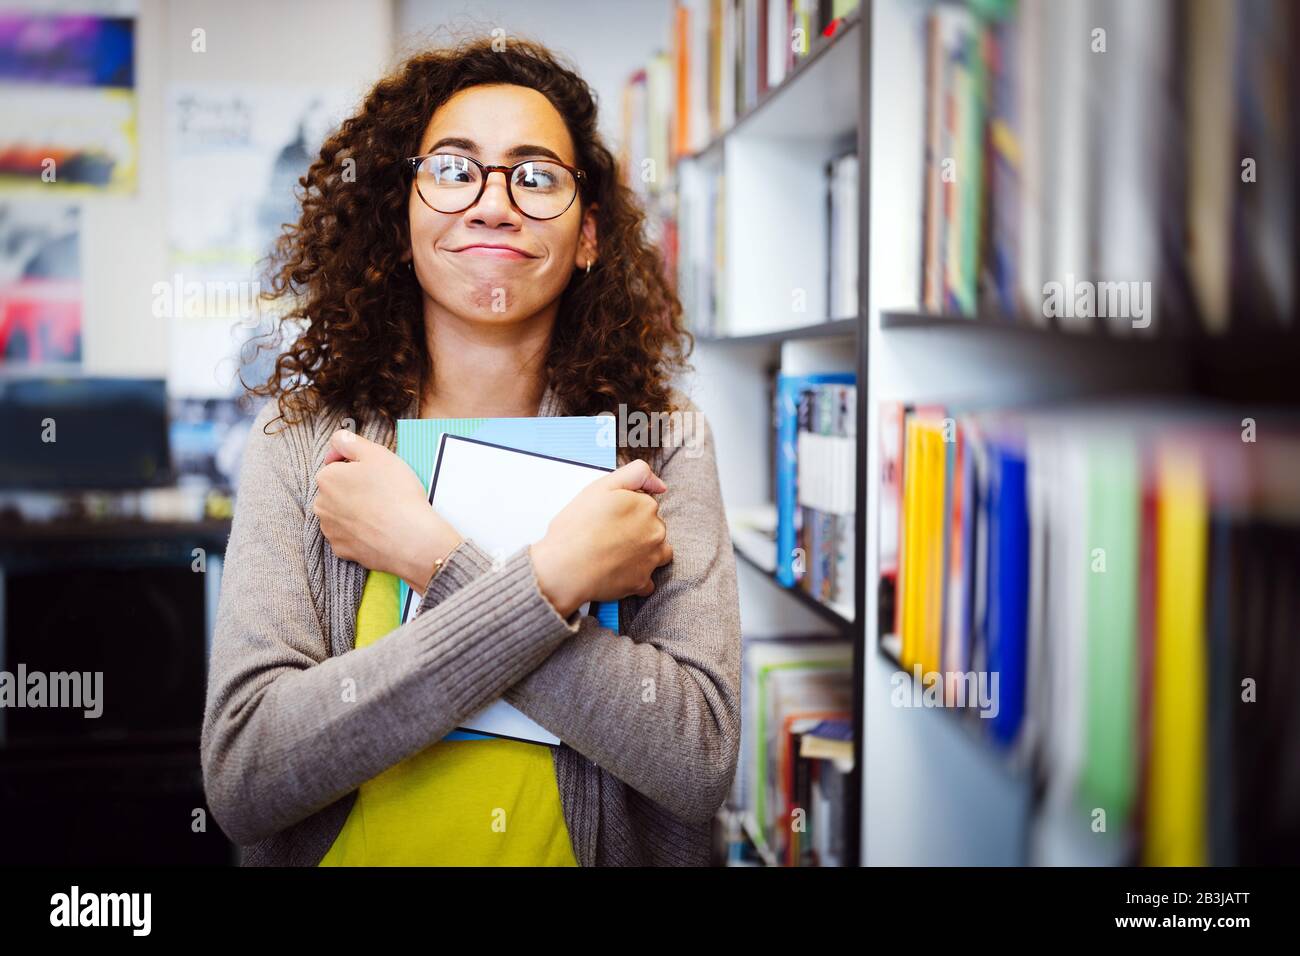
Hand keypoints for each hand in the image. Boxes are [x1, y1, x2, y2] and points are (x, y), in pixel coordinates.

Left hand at [314, 429, 462, 590]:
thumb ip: (350, 441)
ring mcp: (330, 530)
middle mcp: (321, 504)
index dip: (356, 466)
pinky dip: (360, 532)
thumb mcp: (378, 454)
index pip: (335, 465)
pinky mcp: (342, 550)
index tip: (375, 472)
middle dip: (353, 489)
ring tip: (382, 512)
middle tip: (381, 492)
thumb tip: (337, 440)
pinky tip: (379, 529)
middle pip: (337, 491)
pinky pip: (348, 536)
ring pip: (341, 514)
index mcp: (326, 478)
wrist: (411, 539)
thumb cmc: (396, 494)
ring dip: (356, 511)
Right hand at [529, 458, 672, 618]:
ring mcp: (651, 559)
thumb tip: (660, 485)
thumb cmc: (576, 528)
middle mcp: (655, 532)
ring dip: (642, 553)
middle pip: (652, 528)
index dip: (626, 510)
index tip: (609, 517)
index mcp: (646, 507)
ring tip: (615, 554)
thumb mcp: (602, 486)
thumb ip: (636, 474)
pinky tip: (616, 572)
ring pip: (655, 553)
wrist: (564, 568)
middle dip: (636, 531)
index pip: (645, 505)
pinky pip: (646, 580)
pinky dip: (635, 577)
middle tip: (607, 535)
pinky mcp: (642, 582)